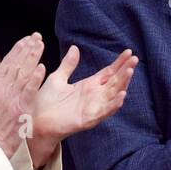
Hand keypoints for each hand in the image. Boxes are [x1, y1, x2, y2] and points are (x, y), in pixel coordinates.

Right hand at [0, 32, 44, 158]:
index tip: (26, 39)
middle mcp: (0, 88)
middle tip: (37, 36)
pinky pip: (29, 90)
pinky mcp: (20, 108)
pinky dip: (35, 78)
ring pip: (23, 73)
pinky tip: (42, 68)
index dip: (17, 49)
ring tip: (40, 45)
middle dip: (27, 48)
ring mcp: (10, 98)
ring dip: (32, 58)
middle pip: (16, 64)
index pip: (7, 62)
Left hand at [29, 46, 136, 167]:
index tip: (129, 52)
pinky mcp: (88, 119)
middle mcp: (94, 97)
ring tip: (130, 71)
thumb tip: (75, 48)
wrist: (36, 121)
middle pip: (115, 82)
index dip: (119, 63)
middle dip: (125, 70)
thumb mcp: (57, 78)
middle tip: (135, 58)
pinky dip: (114, 104)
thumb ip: (68, 65)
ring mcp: (93, 108)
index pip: (108, 73)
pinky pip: (104, 112)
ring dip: (123, 84)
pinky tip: (122, 95)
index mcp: (88, 86)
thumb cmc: (45, 102)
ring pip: (113, 95)